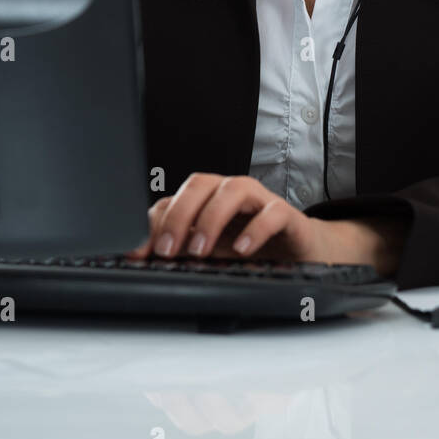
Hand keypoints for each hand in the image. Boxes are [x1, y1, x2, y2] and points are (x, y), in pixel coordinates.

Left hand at [125, 173, 405, 274]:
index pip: (174, 197)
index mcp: (208, 198)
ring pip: (233, 190)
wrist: (300, 254)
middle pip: (200, 183)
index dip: (153, 222)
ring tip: (198, 251)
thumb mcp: (210, 252)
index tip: (138, 251)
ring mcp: (260, 200)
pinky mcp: (286, 215)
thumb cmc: (250, 248)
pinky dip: (255, 230)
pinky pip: (272, 213)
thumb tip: (139, 255)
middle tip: (166, 250)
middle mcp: (231, 193)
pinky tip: (242, 250)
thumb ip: (179, 249)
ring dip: (211, 219)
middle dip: (179, 215)